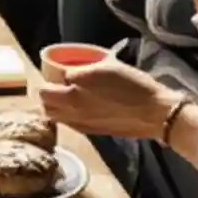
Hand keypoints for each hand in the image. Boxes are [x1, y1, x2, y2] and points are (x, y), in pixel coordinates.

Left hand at [38, 59, 182, 139]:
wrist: (153, 113)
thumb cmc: (134, 84)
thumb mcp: (108, 66)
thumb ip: (83, 69)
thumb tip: (69, 73)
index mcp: (75, 87)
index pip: (48, 83)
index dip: (49, 76)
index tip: (55, 72)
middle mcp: (72, 106)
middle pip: (44, 101)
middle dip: (45, 92)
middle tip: (54, 85)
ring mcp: (79, 121)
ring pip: (51, 115)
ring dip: (51, 106)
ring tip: (61, 98)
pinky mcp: (88, 131)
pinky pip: (66, 123)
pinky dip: (63, 116)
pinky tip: (74, 109)